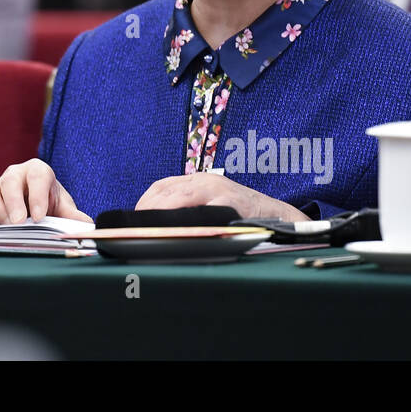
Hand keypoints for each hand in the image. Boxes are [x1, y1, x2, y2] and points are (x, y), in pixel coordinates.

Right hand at [0, 158, 91, 224]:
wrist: (34, 206)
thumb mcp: (64, 207)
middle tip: (19, 223)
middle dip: (13, 202)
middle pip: (9, 181)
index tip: (40, 216)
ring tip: (8, 229)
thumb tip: (85, 225)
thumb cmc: (49, 203)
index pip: (37, 176)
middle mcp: (14, 175)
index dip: (38, 195)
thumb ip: (74, 216)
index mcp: (37, 171)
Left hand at [136, 172, 309, 220]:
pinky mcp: (233, 203)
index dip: (145, 201)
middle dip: (149, 208)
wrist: (277, 214)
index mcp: (198, 180)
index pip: (162, 185)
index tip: (133, 217)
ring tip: (150, 228)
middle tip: (136, 227)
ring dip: (164, 212)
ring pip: (183, 197)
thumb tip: (160, 225)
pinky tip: (181, 231)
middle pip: (167, 190)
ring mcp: (219, 190)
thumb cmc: (240, 213)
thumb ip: (189, 210)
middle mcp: (206, 181)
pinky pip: (208, 211)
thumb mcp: (211, 205)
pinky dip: (192, 220)